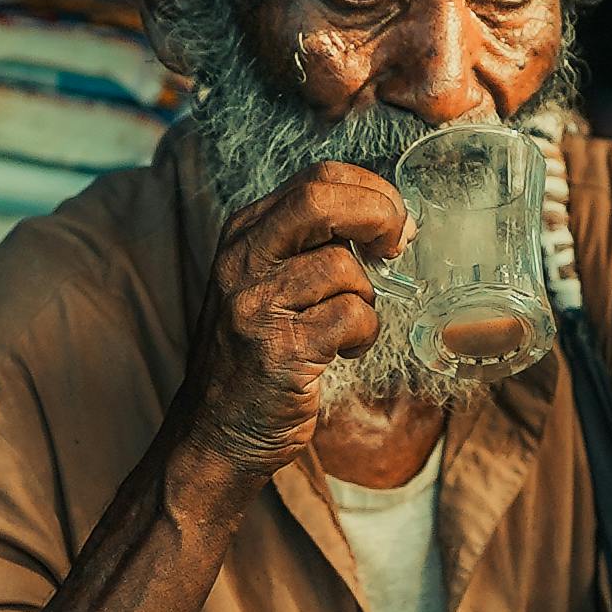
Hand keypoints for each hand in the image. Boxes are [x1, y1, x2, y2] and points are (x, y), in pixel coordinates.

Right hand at [172, 161, 410, 483]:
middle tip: (396, 247)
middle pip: (321, 199)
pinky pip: (352, 317)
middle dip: (378, 215)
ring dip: (367, 296)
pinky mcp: (278, 349)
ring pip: (344, 266)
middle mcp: (242, 260)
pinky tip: (344, 350)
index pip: (317, 179)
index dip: (370, 191)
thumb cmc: (255, 354)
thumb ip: (308, 245)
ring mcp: (255, 304)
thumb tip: (385, 217)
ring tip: (349, 325)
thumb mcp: (265, 281)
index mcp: (244, 234)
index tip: (393, 222)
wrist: (214, 432)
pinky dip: (364, 333)